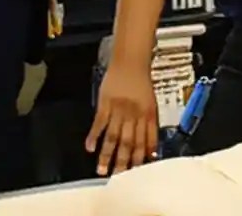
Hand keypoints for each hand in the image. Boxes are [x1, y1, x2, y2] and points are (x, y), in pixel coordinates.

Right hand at [87, 59, 158, 175]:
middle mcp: (134, 114)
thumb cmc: (142, 82)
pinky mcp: (105, 103)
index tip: (139, 173)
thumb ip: (149, 125)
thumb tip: (151, 149)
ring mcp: (119, 109)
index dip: (143, 157)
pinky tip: (90, 148)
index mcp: (148, 114)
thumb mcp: (151, 103)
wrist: (131, 62)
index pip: (146, 140)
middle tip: (118, 178)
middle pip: (130, 142)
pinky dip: (94, 136)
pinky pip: (99, 122)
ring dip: (108, 154)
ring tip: (102, 170)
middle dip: (124, 162)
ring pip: (114, 136)